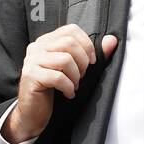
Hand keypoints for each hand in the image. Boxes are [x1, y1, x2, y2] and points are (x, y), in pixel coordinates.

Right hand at [2, 25, 118, 143]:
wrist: (33, 113)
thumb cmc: (54, 90)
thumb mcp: (74, 69)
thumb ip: (91, 54)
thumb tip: (112, 40)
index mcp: (46, 41)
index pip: (71, 30)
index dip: (86, 44)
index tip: (91, 61)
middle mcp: (37, 47)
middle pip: (69, 43)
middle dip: (82, 61)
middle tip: (82, 76)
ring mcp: (32, 61)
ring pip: (65, 59)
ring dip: (75, 76)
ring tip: (74, 85)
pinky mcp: (31, 76)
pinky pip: (58, 77)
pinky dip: (68, 87)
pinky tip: (68, 94)